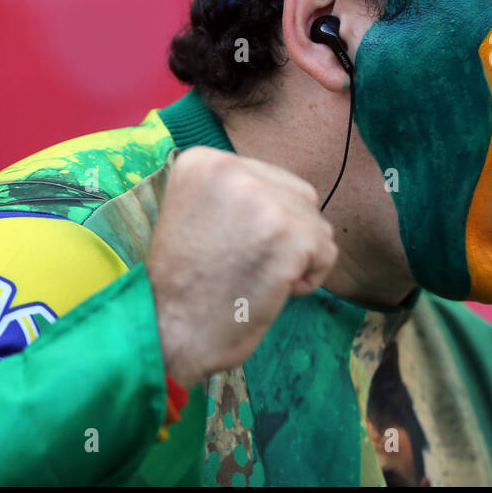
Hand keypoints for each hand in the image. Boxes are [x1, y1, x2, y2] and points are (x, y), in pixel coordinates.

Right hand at [146, 146, 337, 387]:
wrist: (165, 331)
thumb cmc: (183, 283)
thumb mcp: (196, 211)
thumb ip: (237, 193)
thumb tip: (287, 192)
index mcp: (204, 161)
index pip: (270, 180)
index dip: (262, 222)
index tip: (228, 248)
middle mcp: (233, 169)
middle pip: (299, 197)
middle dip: (285, 236)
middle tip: (244, 266)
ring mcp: (264, 201)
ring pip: (316, 224)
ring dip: (297, 257)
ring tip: (254, 277)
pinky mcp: (289, 235)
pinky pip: (326, 252)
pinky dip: (309, 278)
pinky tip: (271, 290)